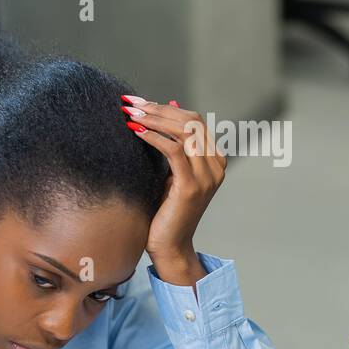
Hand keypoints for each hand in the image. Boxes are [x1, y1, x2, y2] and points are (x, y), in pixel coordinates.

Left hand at [121, 96, 225, 287]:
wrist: (170, 246)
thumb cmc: (166, 209)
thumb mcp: (171, 170)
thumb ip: (173, 142)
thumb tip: (167, 106)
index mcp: (215, 159)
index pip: (194, 120)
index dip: (167, 108)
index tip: (140, 102)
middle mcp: (216, 166)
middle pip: (191, 121)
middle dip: (159, 109)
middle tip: (131, 103)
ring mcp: (207, 176)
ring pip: (184, 132)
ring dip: (155, 119)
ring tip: (131, 114)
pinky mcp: (191, 186)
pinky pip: (175, 150)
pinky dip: (154, 137)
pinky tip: (136, 131)